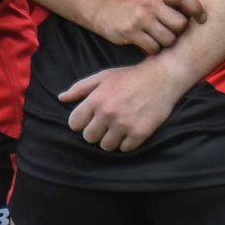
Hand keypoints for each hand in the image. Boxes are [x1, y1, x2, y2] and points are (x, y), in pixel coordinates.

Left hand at [58, 60, 191, 153]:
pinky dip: (127, 142)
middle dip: (96, 132)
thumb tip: (61, 98)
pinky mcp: (140, 133)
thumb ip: (80, 88)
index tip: (91, 119)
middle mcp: (108, 113)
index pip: (75, 124)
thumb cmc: (130, 76)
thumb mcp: (103, 76)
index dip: (81, 122)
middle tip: (106, 124)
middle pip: (89, 137)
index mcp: (96, 100)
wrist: (163, 77)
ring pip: (106, 146)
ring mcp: (124, 124)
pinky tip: (131, 131)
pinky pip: (125, 148)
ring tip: (119, 129)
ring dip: (111, 139)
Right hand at [90, 0, 206, 53]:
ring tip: (158, 37)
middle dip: (178, 31)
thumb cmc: (140, 8)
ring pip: (169, 39)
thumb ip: (174, 5)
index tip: (202, 19)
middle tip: (171, 31)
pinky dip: (154, 49)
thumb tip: (203, 15)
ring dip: (166, 42)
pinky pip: (154, 48)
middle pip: (180, 24)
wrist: (107, 13)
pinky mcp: (131, 33)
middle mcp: (150, 4)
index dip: (197, 8)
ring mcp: (140, 19)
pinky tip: (148, 42)